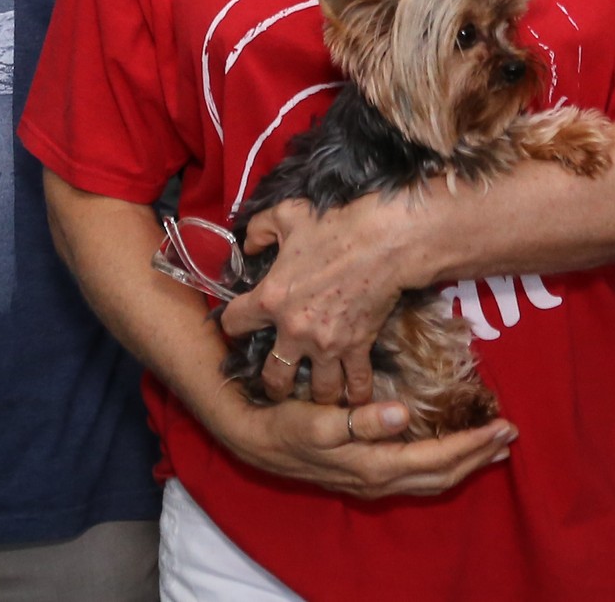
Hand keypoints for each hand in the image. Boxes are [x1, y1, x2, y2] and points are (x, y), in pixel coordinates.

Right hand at [210, 382, 517, 498]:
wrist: (256, 441)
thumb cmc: (288, 425)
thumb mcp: (320, 420)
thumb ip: (362, 420)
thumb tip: (402, 415)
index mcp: (375, 465)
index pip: (437, 459)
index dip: (471, 444)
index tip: (501, 426)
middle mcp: (380, 479)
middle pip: (443, 474)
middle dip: (478, 456)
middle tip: (509, 434)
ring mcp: (374, 480)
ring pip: (433, 478)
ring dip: (465, 461)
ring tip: (492, 444)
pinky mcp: (367, 473)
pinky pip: (418, 474)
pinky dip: (444, 462)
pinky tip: (451, 448)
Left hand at [220, 195, 408, 406]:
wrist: (382, 240)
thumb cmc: (334, 225)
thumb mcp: (286, 214)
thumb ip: (259, 228)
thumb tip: (248, 245)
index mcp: (271, 298)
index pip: (234, 324)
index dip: (232, 323)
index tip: (240, 324)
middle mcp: (294, 330)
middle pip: (272, 376)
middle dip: (273, 383)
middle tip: (277, 381)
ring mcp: (326, 344)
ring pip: (315, 390)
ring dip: (314, 394)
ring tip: (315, 393)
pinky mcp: (356, 348)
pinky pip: (355, 385)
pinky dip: (355, 396)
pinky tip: (354, 401)